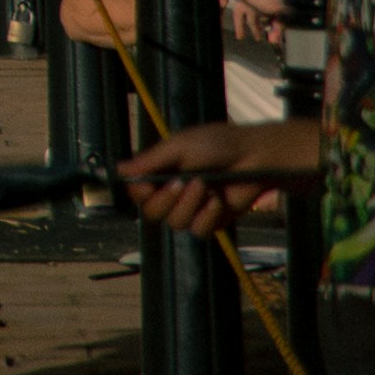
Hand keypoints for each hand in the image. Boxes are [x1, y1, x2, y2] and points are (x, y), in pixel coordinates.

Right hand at [114, 118, 305, 235]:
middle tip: (182, 182)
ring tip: (206, 186)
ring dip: (190, 205)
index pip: (137, 192)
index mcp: (161, 172)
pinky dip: (207, 216)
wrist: (254, 159)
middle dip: (166, 199)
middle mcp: (173, 192)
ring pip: (175, 223)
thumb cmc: (218, 144)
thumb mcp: (179, 146)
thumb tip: (119, 170)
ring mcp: (192, 208)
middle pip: (152, 212)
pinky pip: (198, 230)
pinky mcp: (211, 221)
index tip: (149, 185)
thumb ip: (149, 161)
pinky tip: (217, 200)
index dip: (139, 193)